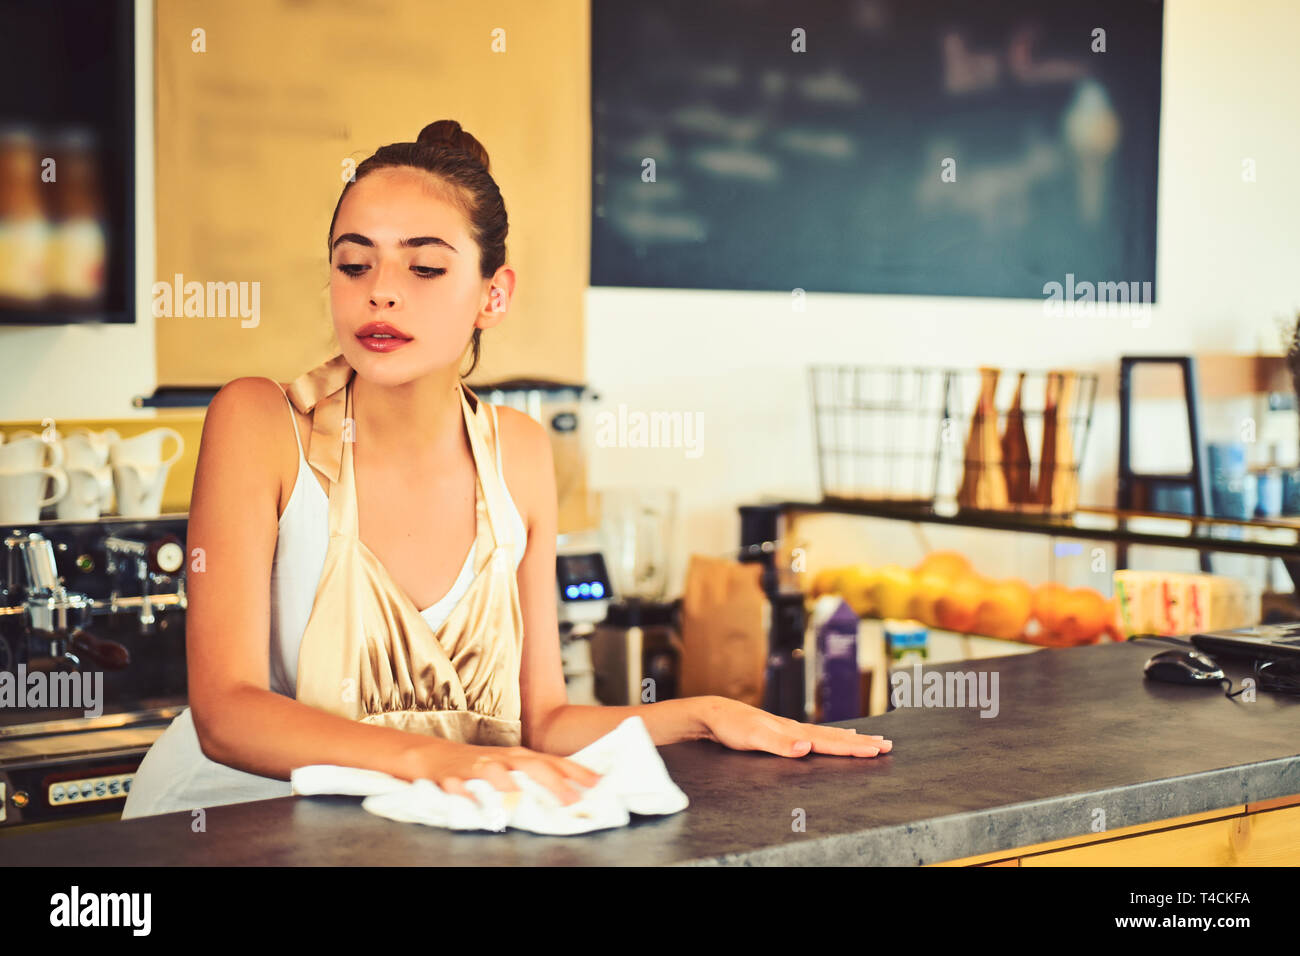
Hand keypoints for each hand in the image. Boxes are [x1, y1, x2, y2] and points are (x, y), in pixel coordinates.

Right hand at [398, 740, 602, 806]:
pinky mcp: (452, 776)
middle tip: (574, 798)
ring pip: (496, 772)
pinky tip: (473, 800)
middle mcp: (503, 759)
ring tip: (525, 799)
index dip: (576, 771)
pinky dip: (466, 792)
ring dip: (511, 784)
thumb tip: (572, 790)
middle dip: (554, 781)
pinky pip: (459, 785)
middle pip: (532, 766)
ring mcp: (478, 766)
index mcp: (519, 757)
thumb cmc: (478, 766)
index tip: (598, 782)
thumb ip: (536, 777)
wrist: (433, 756)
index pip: (553, 761)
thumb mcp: (510, 768)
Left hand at [695, 696, 891, 757]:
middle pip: (836, 736)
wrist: (713, 713)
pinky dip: (832, 737)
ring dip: (851, 739)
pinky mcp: (782, 732)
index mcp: (793, 732)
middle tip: (888, 745)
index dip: (855, 747)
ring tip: (872, 740)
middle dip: (862, 743)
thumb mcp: (752, 737)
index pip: (830, 742)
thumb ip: (779, 744)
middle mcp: (796, 729)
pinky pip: (817, 735)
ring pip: (828, 735)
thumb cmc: (731, 726)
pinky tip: (837, 736)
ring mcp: (790, 729)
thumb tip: (807, 747)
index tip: (878, 750)